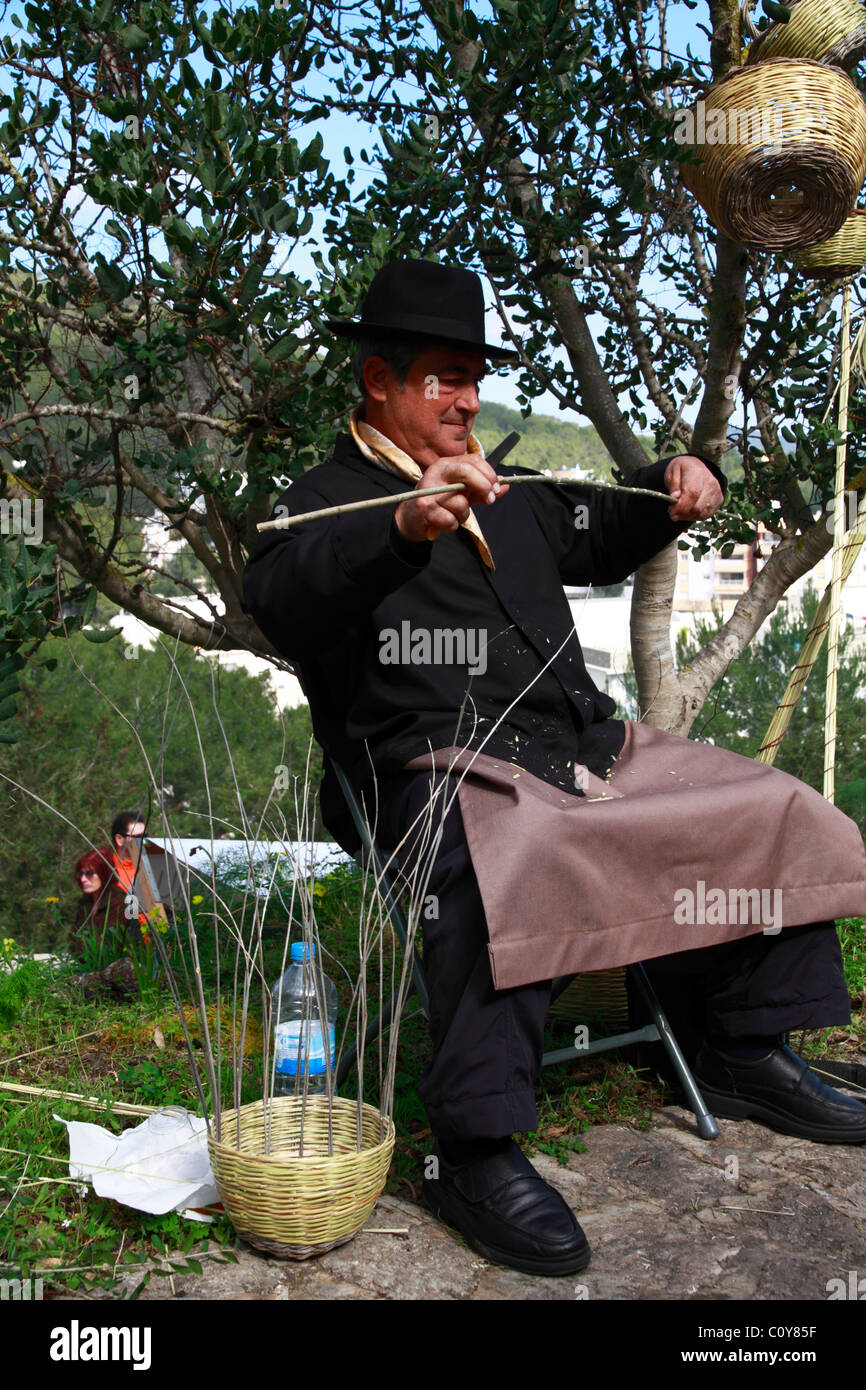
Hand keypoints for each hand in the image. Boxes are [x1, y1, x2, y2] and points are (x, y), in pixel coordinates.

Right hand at [394, 454, 509, 543]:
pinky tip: (445, 522)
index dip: (489, 474)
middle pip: (466, 471)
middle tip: (489, 500)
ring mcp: (429, 491)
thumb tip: (506, 486)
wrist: (411, 518)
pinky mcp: (424, 509)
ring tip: (455, 515)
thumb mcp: (463, 493)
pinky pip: (450, 520)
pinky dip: (452, 525)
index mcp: (446, 465)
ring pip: (460, 502)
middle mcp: (436, 473)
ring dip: (464, 514)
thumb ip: (482, 489)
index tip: (496, 488)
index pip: (473, 460)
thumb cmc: (440, 503)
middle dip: (483, 485)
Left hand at [664, 455, 723, 521]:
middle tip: (672, 511)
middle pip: (698, 507)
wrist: (695, 467)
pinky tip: (688, 510)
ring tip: (680, 510)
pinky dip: (695, 516)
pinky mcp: (719, 499)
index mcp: (696, 471)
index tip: (671, 511)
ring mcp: (716, 490)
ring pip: (702, 513)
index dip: (681, 506)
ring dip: (688, 516)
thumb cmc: (681, 471)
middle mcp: (710, 481)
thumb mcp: (671, 474)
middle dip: (683, 513)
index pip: (692, 493)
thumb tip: (675, 497)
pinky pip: (707, 514)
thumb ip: (673, 485)